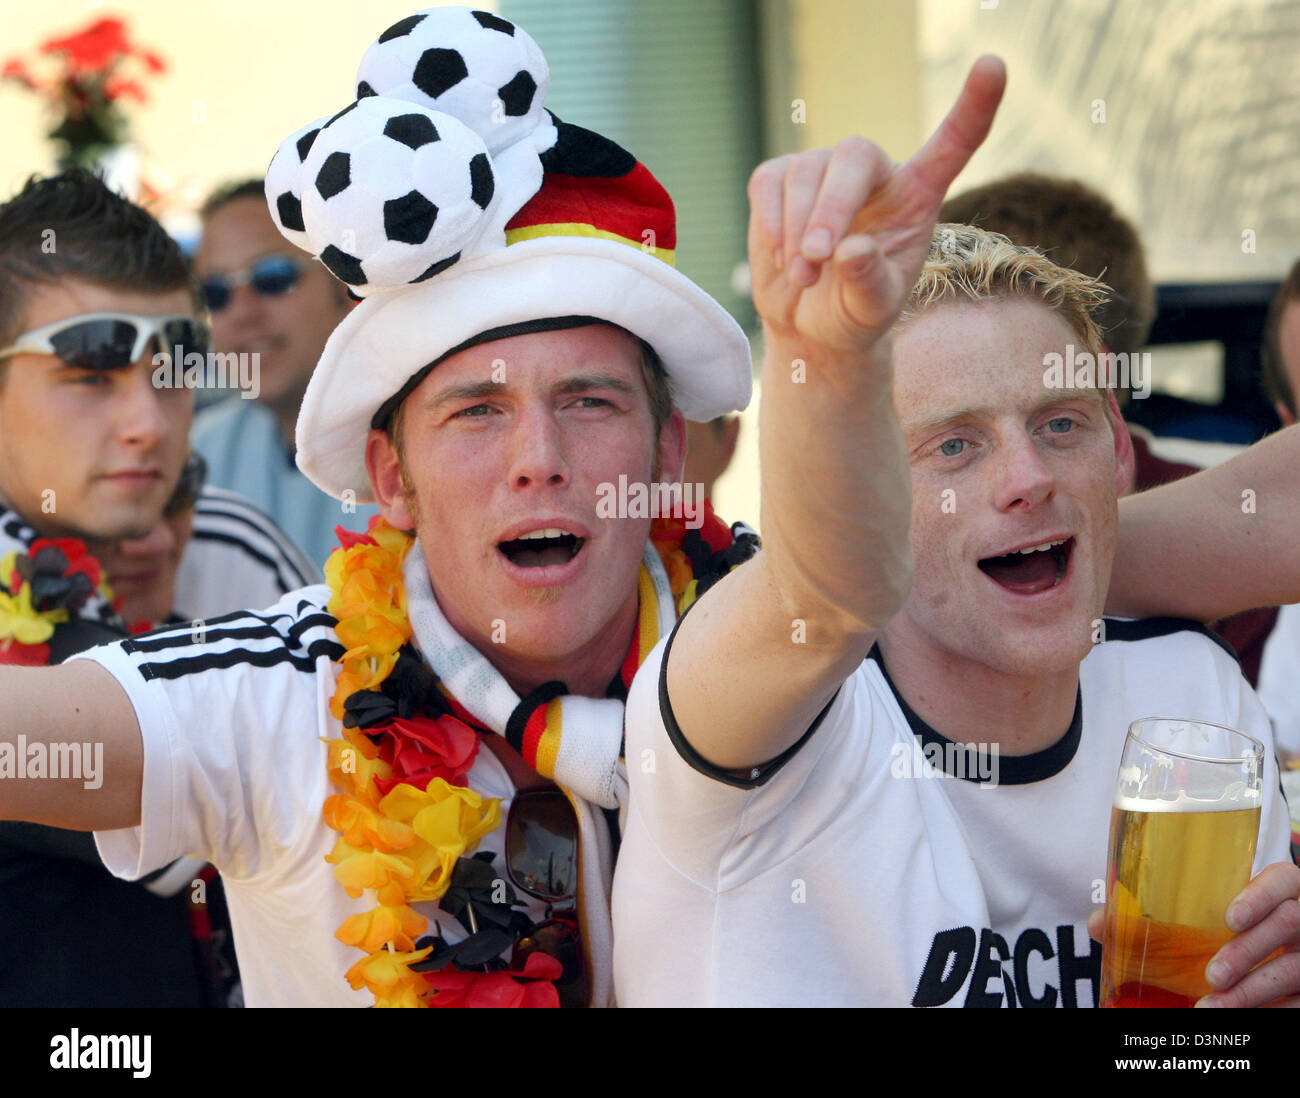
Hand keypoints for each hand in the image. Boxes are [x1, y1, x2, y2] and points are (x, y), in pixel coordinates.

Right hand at [746, 55, 1005, 355]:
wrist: (808, 322)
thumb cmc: (854, 311)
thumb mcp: (872, 311)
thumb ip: (869, 283)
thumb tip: (849, 250)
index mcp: (917, 195)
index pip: (952, 144)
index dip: (974, 105)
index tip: (992, 64)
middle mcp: (874, 172)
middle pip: (854, 158)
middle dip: (831, 207)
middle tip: (818, 258)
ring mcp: (824, 169)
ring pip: (804, 174)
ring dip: (797, 232)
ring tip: (805, 278)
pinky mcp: (780, 178)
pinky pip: (768, 184)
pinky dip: (770, 224)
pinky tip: (784, 258)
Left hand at [1087, 861, 1299, 1006]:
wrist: (1258, 961)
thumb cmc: (1221, 931)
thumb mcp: (1198, 918)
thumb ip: (1153, 917)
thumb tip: (1099, 924)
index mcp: (1279, 889)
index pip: (1283, 881)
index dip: (1260, 896)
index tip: (1229, 918)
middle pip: (1289, 924)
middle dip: (1247, 951)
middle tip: (1210, 975)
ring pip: (1295, 969)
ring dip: (1252, 991)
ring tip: (1211, 1007)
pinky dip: (1272, 1011)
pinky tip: (1239, 1019)